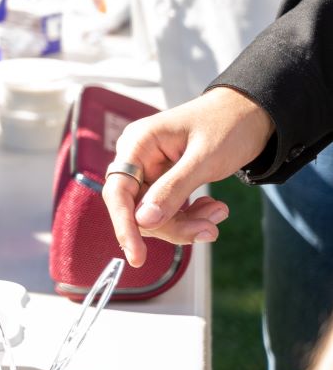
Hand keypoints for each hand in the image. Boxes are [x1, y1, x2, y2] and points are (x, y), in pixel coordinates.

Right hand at [103, 87, 274, 266]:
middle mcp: (138, 157)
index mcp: (138, 144)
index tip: (136, 257)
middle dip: (172, 225)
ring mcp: (151, 168)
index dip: (124, 225)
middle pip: (137, 208)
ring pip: (155, 213)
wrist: (252, 113)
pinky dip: (191, 215)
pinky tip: (214, 210)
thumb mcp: (204, 159)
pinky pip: (169, 208)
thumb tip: (144, 221)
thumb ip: (173, 189)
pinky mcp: (166, 178)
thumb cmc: (228, 125)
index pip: (117, 191)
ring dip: (186, 222)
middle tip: (209, 230)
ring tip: (219, 215)